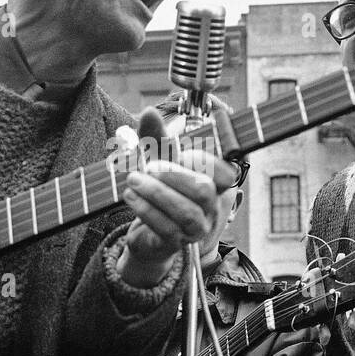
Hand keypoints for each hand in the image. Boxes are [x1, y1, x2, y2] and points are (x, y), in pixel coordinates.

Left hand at [118, 107, 237, 286]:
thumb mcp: (155, 160)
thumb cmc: (158, 190)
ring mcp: (196, 228)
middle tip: (148, 166)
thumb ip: (154, 137)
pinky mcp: (176, 243)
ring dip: (156, 193)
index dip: (205, 161)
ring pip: (186, 212)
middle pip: (203, 191)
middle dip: (173, 175)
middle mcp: (210, 207)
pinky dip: (146, 209)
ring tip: (132, 179)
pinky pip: (166, 228)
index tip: (181, 152)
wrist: (147, 233)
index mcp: (212, 184)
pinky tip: (129, 196)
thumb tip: (149, 112)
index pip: (225, 173)